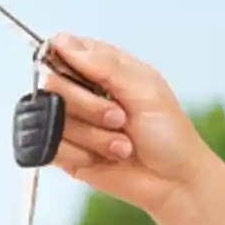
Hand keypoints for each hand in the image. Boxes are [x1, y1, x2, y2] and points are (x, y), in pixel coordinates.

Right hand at [44, 33, 215, 215]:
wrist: (172, 182)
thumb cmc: (168, 134)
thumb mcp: (144, 89)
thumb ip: (104, 66)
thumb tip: (63, 42)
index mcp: (102, 70)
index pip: (64, 51)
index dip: (68, 63)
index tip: (92, 81)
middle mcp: (82, 94)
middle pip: (53, 86)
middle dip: (89, 107)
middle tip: (120, 118)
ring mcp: (72, 124)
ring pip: (54, 120)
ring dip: (93, 136)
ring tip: (120, 145)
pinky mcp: (65, 153)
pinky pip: (52, 148)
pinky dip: (81, 154)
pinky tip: (104, 158)